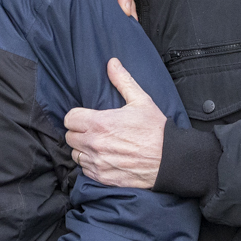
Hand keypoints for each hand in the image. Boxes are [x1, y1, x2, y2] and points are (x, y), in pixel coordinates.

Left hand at [63, 58, 165, 188]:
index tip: (86, 118)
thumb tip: (111, 62)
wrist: (171, 160)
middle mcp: (94, 143)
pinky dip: (91, 165)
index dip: (77, 117)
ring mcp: (98, 162)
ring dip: (83, 150)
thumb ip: (122, 80)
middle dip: (79, 133)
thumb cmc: (156, 130)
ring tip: (99, 145)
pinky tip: (104, 158)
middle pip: (70, 137)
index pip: (69, 119)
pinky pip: (85, 170)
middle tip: (94, 131)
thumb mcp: (141, 101)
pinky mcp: (103, 178)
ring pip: (75, 154)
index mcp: (99, 123)